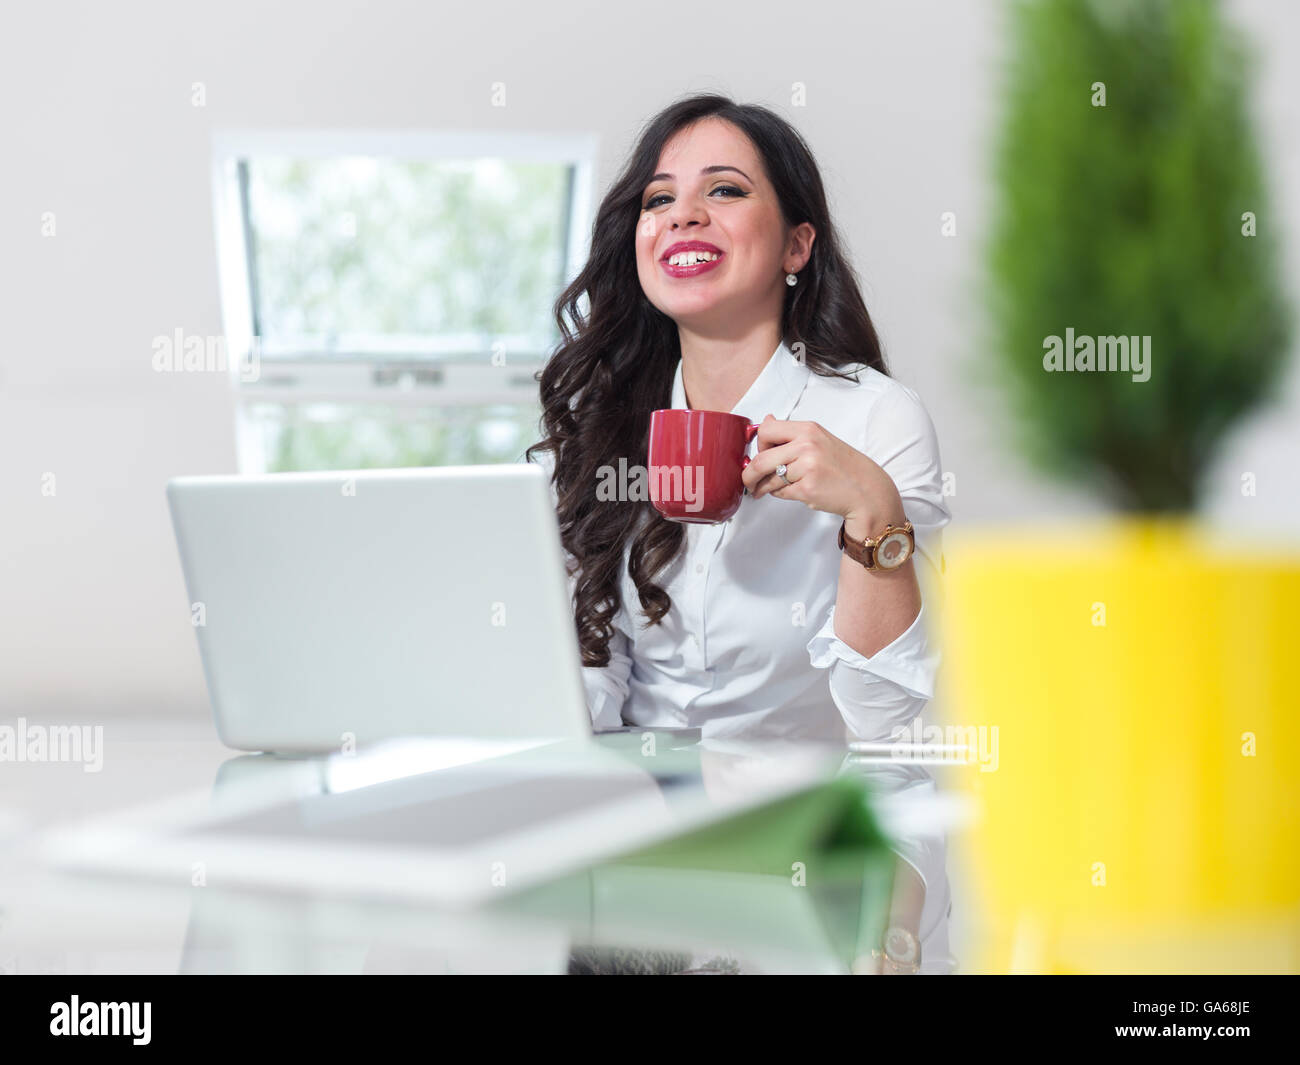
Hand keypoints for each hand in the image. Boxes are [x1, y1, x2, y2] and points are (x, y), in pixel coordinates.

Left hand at [742, 415, 904, 537]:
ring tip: (764, 490)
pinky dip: (779, 494)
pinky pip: (780, 493)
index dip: (758, 446)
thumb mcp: (819, 438)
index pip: (766, 431)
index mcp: (808, 429)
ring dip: (763, 487)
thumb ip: (791, 433)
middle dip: (749, 474)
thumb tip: (765, 420)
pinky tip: (789, 492)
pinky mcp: (807, 489)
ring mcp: (807, 468)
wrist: (866, 489)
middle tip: (748, 480)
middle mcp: (807, 445)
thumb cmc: (843, 466)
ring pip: (769, 479)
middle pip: (760, 459)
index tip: (759, 454)